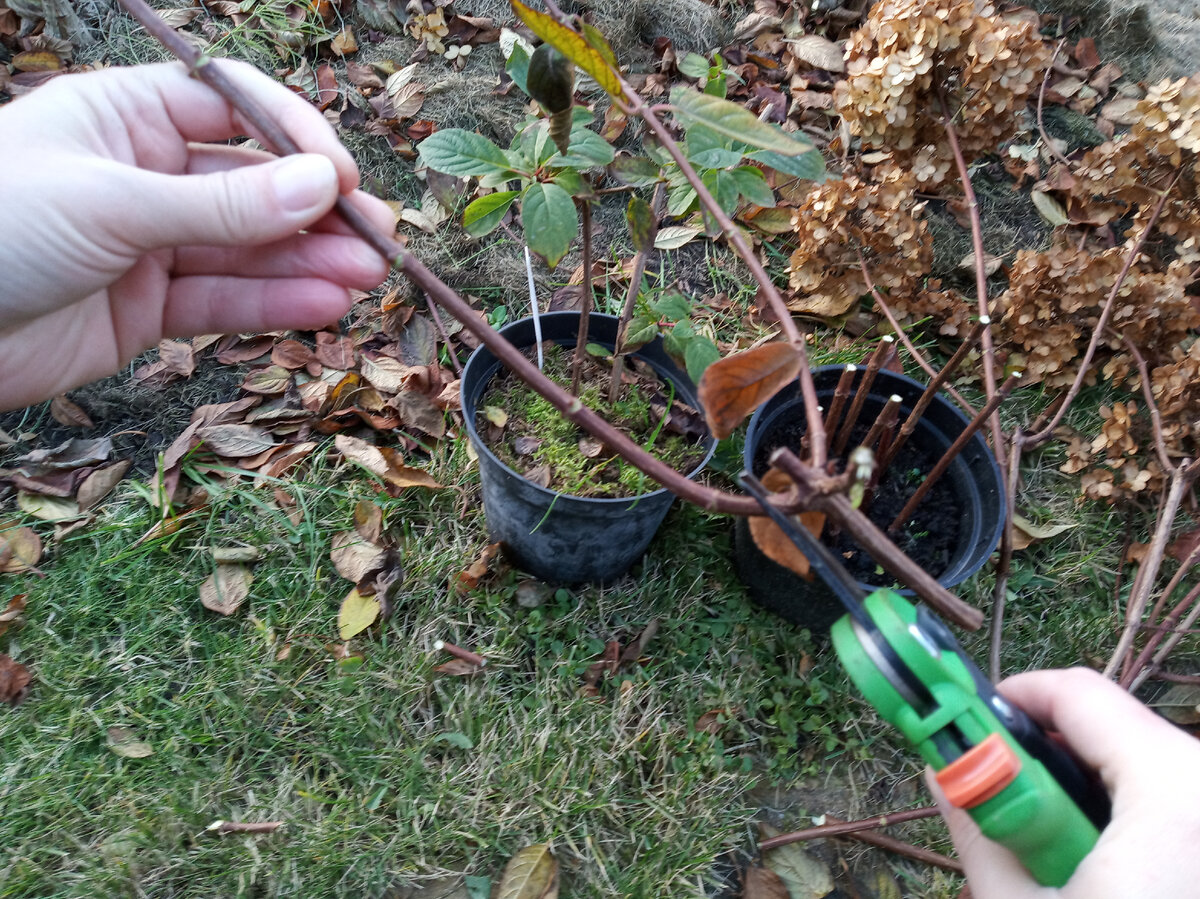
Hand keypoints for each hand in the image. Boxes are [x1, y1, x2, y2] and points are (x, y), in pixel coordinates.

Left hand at [0, 60, 394, 409]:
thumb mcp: (112, 204)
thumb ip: (221, 204)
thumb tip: (322, 186)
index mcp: (123, 117)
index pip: (232, 109)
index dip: (293, 138)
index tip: (342, 178)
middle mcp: (143, 175)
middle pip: (250, 185)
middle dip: (314, 212)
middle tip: (377, 237)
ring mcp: (149, 244)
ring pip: (245, 249)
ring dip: (306, 263)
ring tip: (366, 278)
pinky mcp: (148, 308)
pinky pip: (223, 300)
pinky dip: (272, 305)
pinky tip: (323, 306)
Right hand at [929, 667, 1199, 896]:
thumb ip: (979, 832)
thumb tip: (941, 775)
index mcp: (1172, 796)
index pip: (1077, 694)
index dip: (1008, 698)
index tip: (964, 726)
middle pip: (1111, 726)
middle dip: (1043, 751)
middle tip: (999, 797)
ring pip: (1141, 762)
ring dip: (1082, 786)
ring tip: (1051, 847)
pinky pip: (1170, 796)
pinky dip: (1124, 813)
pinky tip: (1100, 865)